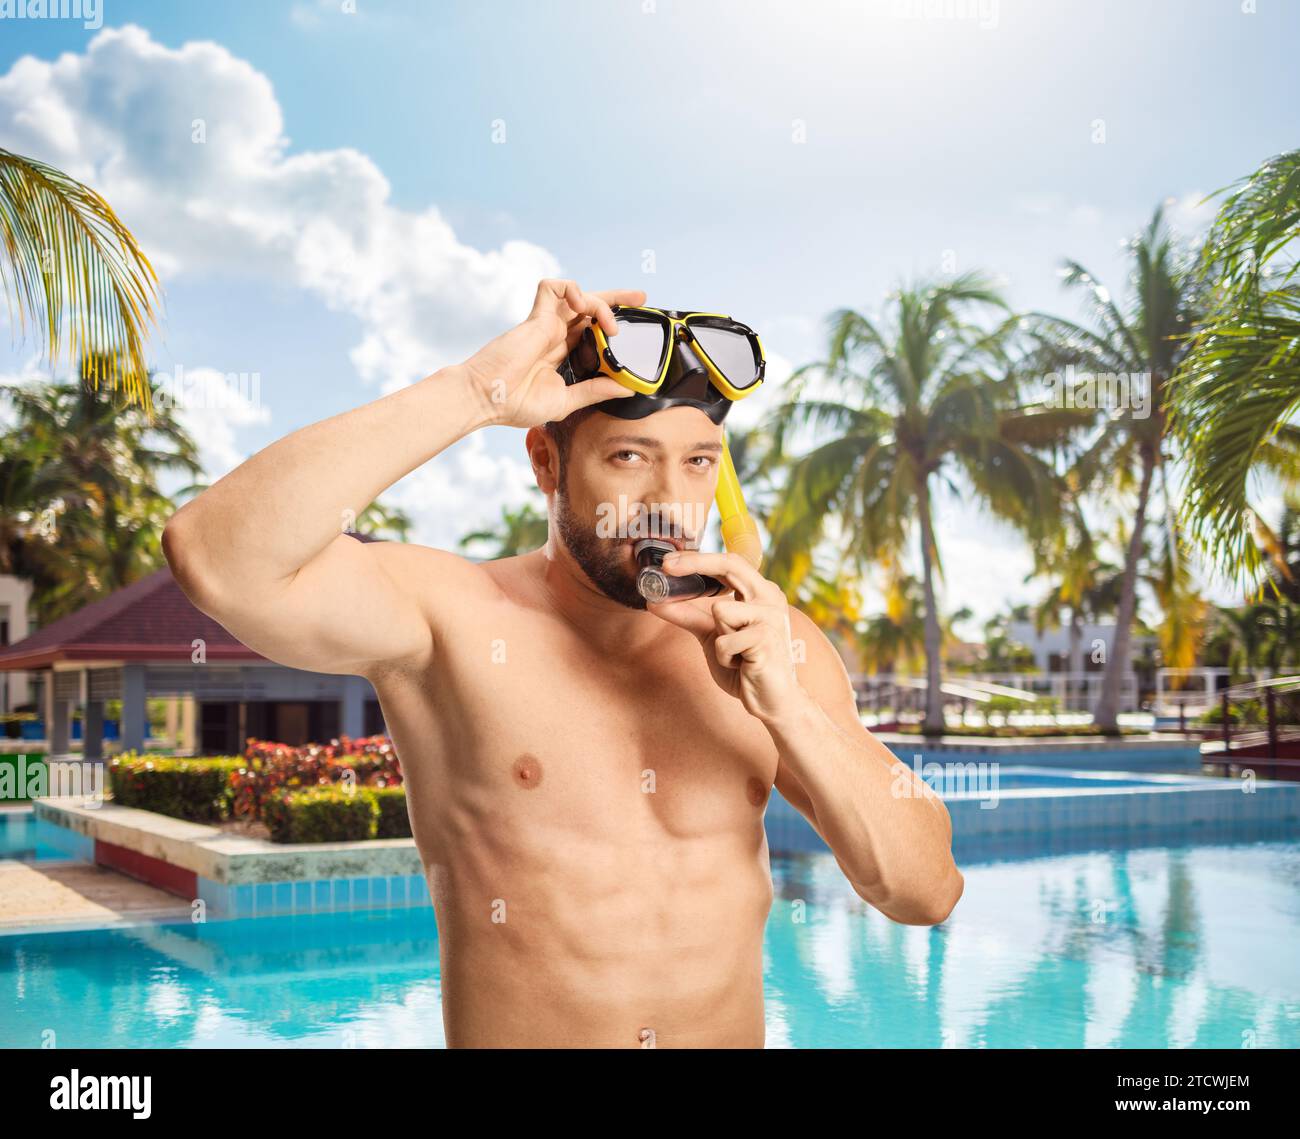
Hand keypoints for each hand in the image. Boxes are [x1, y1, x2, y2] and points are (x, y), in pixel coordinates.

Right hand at [461, 278, 644, 427]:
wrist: (486, 399)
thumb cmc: (516, 404)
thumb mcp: (566, 401)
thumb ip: (595, 391)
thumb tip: (626, 388)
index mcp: (560, 352)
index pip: (591, 330)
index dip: (611, 324)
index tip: (633, 330)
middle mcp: (553, 334)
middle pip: (588, 307)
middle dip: (616, 299)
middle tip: (640, 297)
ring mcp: (544, 323)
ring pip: (577, 295)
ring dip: (600, 303)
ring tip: (611, 325)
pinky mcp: (535, 317)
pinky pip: (553, 287)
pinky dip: (572, 289)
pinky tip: (582, 305)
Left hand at [646, 550, 803, 723]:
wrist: (771, 699)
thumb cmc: (745, 665)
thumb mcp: (712, 635)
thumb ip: (688, 616)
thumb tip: (655, 601)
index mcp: (760, 593)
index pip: (729, 563)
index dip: (698, 559)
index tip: (668, 561)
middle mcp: (769, 598)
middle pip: (730, 566)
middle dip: (695, 564)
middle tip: (666, 567)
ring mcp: (771, 617)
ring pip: (719, 611)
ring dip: (716, 638)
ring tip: (735, 654)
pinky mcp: (766, 639)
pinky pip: (723, 642)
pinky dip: (724, 657)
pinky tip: (742, 665)